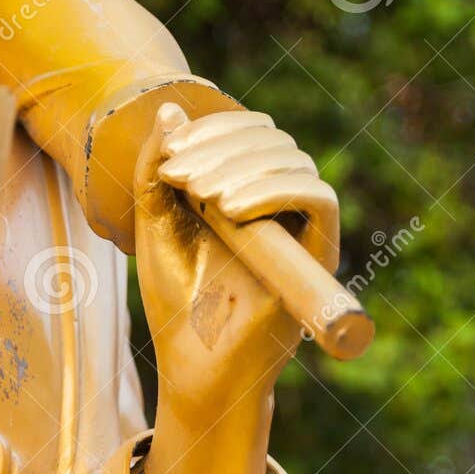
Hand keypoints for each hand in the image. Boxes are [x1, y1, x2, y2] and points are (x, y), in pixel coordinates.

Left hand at [135, 103, 338, 399]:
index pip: (247, 133)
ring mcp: (302, 226)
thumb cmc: (176, 299)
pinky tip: (232, 209)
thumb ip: (159, 168)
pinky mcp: (319, 252)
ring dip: (244, 167)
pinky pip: (318, 199)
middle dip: (222, 147)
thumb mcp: (156, 222)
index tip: (171, 154)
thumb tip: (171, 111)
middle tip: (180, 176)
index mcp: (245, 188)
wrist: (196, 363)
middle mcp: (280, 202)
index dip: (212, 130)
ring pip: (294, 162)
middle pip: (271, 140)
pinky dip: (276, 191)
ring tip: (200, 195)